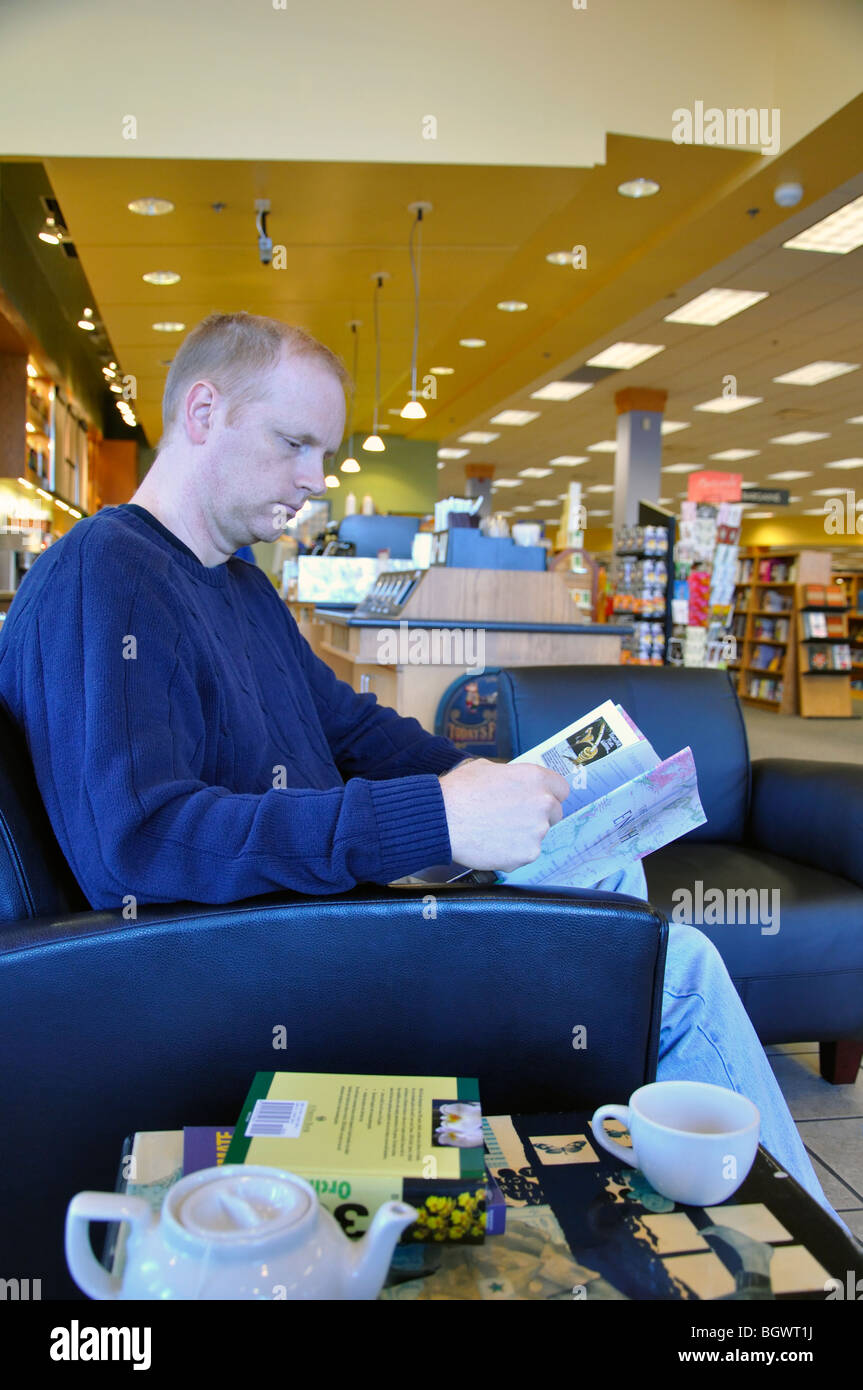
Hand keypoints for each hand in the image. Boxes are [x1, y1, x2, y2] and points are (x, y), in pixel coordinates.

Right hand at [438, 758, 569, 871]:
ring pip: (537, 835)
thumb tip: (514, 783)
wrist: (442, 819)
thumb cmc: (459, 791)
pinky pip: (524, 854)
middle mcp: (543, 803)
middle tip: (512, 818)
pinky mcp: (528, 854)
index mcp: (535, 778)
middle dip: (537, 816)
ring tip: (494, 832)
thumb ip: (511, 776)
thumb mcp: (486, 768)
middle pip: (554, 813)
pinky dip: (511, 853)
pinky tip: (491, 844)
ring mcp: (537, 831)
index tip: (537, 800)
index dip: (548, 794)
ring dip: (522, 836)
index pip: (561, 788)